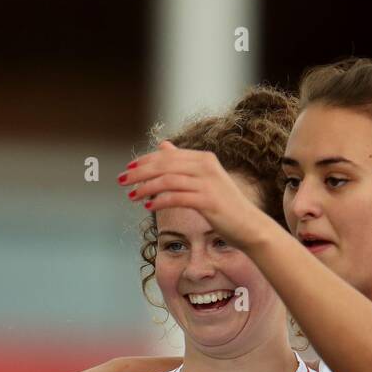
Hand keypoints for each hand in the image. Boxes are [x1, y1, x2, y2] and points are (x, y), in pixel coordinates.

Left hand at [118, 141, 273, 249]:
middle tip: (121, 181)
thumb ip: (183, 163)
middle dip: (140, 172)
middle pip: (165, 164)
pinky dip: (160, 201)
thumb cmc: (224, 206)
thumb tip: (163, 145)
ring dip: (146, 188)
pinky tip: (148, 207)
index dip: (145, 161)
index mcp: (204, 159)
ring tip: (131, 196)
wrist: (249, 226)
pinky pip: (176, 197)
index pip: (168, 155)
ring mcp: (208, 183)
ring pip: (168, 180)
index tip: (128, 170)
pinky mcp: (208, 201)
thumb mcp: (203, 180)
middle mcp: (206, 166)